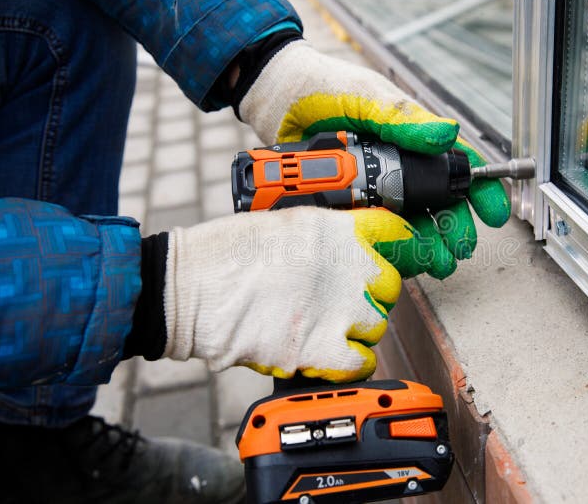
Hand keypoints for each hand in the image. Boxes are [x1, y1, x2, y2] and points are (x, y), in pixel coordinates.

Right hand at [162, 207, 421, 381]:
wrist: (189, 289)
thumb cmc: (223, 255)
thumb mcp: (283, 225)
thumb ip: (324, 238)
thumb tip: (345, 254)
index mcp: (335, 230)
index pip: (394, 232)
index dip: (398, 244)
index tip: (397, 253)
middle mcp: (346, 267)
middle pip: (389, 286)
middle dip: (371, 294)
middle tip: (343, 299)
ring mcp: (338, 310)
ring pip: (377, 325)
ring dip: (357, 329)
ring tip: (327, 328)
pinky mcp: (320, 348)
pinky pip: (361, 362)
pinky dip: (350, 363)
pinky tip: (330, 355)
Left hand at [237, 40, 510, 278]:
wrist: (272, 100)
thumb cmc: (321, 87)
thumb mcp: (365, 96)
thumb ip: (401, 118)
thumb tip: (445, 136)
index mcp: (410, 137)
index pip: (455, 165)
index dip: (479, 190)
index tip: (493, 213)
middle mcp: (396, 164)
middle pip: (438, 201)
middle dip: (455, 227)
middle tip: (460, 248)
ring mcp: (374, 186)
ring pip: (410, 221)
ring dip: (428, 244)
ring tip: (437, 263)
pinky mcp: (349, 204)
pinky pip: (376, 229)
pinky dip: (393, 245)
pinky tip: (403, 258)